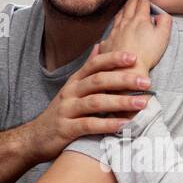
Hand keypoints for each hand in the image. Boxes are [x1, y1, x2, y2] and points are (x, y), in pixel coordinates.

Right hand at [27, 46, 152, 159]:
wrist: (36, 138)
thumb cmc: (62, 113)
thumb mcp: (72, 88)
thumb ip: (88, 69)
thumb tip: (100, 45)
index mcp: (75, 81)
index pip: (95, 64)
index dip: (113, 59)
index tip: (134, 58)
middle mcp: (70, 92)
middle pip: (98, 81)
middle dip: (123, 79)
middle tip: (146, 81)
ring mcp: (67, 110)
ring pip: (95, 102)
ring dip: (120, 102)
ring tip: (142, 103)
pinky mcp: (66, 129)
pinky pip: (88, 125)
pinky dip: (106, 124)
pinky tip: (123, 125)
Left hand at [99, 0, 171, 72]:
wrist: (127, 70)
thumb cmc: (147, 55)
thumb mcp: (163, 37)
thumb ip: (165, 21)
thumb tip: (161, 13)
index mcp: (140, 20)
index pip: (142, 2)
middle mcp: (125, 23)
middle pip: (129, 6)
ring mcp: (115, 32)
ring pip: (119, 15)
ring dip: (123, 7)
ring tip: (125, 3)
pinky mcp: (107, 42)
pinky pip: (110, 29)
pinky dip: (114, 23)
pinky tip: (115, 24)